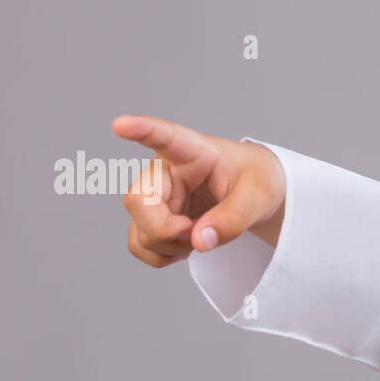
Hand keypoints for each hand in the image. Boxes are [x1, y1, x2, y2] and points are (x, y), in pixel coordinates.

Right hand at [112, 114, 286, 267]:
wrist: (253, 194)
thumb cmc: (256, 181)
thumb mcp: (259, 197)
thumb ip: (233, 218)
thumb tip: (199, 242)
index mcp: (192, 150)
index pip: (163, 136)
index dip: (141, 130)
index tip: (120, 124)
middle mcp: (163, 170)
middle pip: (138, 202)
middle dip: (166, 231)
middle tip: (200, 233)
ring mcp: (153, 196)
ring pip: (139, 231)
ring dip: (170, 247)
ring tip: (201, 236)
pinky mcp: (150, 218)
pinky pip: (140, 246)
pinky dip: (163, 256)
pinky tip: (187, 245)